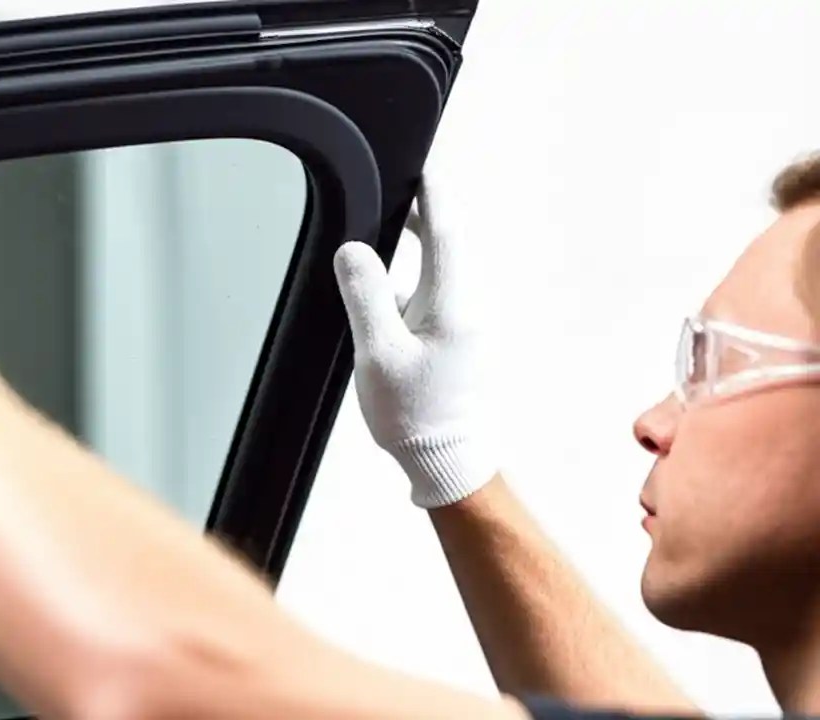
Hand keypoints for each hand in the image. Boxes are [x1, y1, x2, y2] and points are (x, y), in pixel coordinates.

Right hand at [333, 179, 494, 507]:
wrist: (446, 461)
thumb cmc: (414, 415)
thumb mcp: (378, 354)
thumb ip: (365, 295)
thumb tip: (354, 251)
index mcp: (452, 306)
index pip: (445, 234)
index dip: (432, 196)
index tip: (421, 168)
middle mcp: (467, 309)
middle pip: (443, 248)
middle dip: (418, 223)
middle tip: (392, 203)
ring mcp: (466, 325)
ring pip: (435, 275)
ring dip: (410, 265)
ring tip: (382, 278)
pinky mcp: (460, 340)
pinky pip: (434, 300)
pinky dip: (410, 294)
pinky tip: (387, 318)